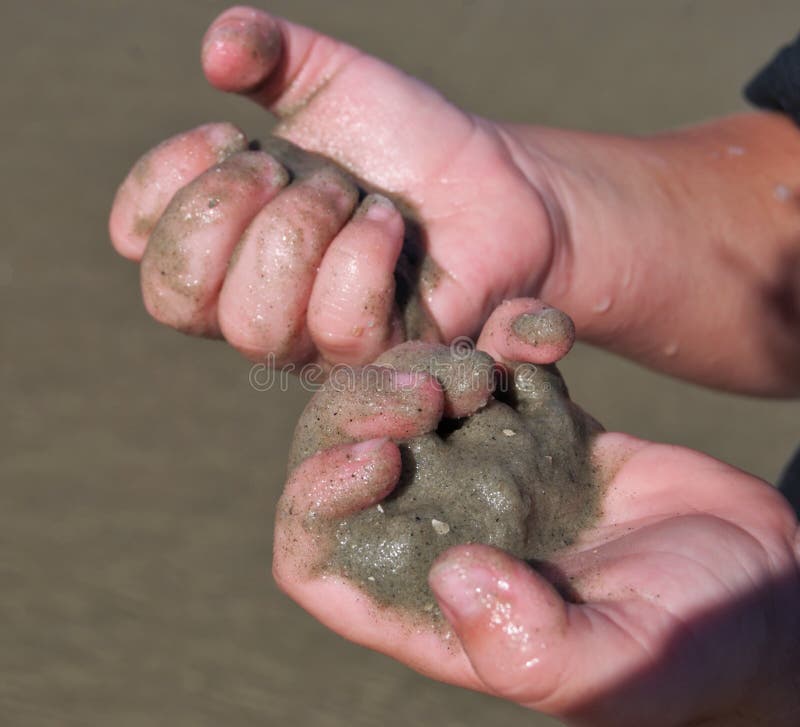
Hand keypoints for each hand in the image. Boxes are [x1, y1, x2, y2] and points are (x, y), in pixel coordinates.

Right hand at [109, 6, 558, 365]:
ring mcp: (310, 338)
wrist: (492, 179)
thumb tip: (217, 50)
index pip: (138, 240)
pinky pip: (337, 325)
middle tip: (283, 166)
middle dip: (224, 212)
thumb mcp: (330, 80)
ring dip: (299, 233)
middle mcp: (252, 297)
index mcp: (224, 237)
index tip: (227, 132)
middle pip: (176, 298)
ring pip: (255, 322)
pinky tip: (389, 225)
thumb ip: (268, 52)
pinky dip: (361, 258)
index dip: (163, 183)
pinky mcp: (373, 354)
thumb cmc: (404, 140)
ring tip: (350, 194)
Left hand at [273, 298, 799, 726]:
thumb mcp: (627, 661)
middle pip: (342, 455)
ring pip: (401, 399)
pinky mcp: (532, 425)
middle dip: (359, 409)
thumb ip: (536, 648)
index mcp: (431, 602)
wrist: (763, 578)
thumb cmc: (699, 638)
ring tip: (488, 372)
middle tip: (430, 389)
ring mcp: (484, 470)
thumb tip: (449, 576)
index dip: (314, 501)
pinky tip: (546, 338)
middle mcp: (441, 530)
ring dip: (425, 365)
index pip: (312, 555)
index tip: (380, 455)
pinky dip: (503, 337)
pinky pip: (488, 363)